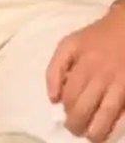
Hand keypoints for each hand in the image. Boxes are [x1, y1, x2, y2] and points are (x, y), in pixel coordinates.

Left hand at [47, 2, 124, 141]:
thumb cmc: (96, 38)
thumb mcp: (69, 46)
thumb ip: (55, 69)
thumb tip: (53, 99)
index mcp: (82, 64)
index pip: (70, 95)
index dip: (68, 110)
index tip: (67, 117)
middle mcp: (101, 74)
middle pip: (86, 106)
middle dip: (78, 123)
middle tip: (76, 130)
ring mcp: (120, 82)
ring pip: (107, 112)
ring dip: (98, 129)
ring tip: (93, 137)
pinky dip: (118, 123)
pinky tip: (112, 129)